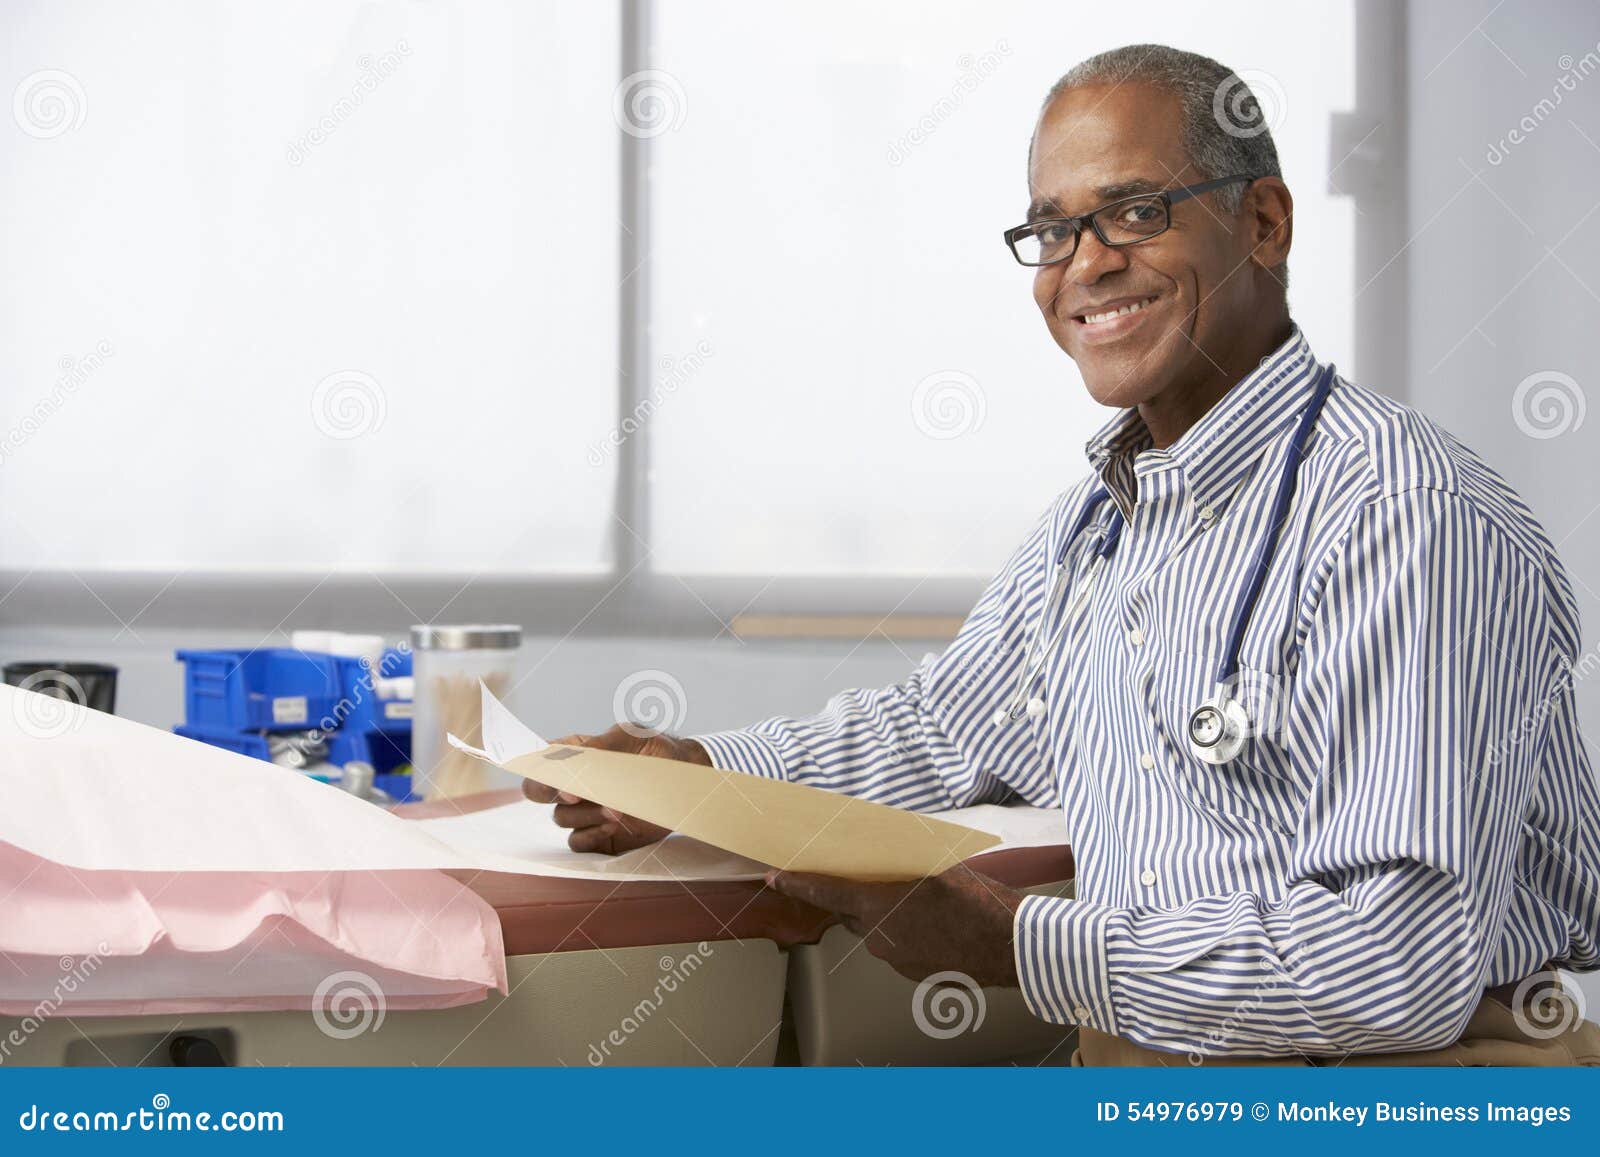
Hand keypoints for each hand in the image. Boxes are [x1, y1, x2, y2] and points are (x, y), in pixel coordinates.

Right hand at [520, 725, 711, 854]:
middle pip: (538, 792)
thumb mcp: (630, 736)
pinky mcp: (599, 835)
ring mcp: (585, 811)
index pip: (540, 761)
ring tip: (617, 809)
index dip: (539, 769)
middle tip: (576, 795)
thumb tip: (570, 760)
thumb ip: (598, 745)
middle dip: (549, 794)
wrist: (688, 780)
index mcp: (575, 754)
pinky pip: (578, 842)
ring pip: (561, 818)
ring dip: (585, 814)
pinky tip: (611, 826)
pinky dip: (590, 836)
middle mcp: (575, 783)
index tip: (559, 776)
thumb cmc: (656, 750)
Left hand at [764, 864, 1024, 986]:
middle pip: (857, 912)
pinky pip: (901, 948)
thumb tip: (889, 845)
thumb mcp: (937, 864)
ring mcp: (896, 960)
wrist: (1008, 945)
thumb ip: (902, 859)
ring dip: (892, 917)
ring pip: (880, 931)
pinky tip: (939, 926)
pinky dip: (911, 935)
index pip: (824, 893)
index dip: (795, 884)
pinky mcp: (914, 974)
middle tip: (891, 882)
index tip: (773, 878)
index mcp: (878, 905)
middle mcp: (879, 937)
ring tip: (929, 905)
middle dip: (865, 898)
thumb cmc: (975, 900)